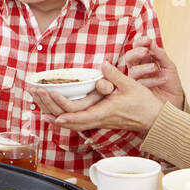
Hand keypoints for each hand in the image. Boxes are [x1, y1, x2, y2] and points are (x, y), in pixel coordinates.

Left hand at [34, 62, 164, 133]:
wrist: (153, 119)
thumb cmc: (143, 104)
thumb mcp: (131, 85)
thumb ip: (115, 75)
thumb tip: (103, 65)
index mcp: (105, 112)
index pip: (81, 116)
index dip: (66, 111)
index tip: (53, 103)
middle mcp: (99, 120)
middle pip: (70, 121)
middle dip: (51, 110)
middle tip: (36, 95)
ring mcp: (97, 122)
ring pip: (71, 124)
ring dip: (53, 115)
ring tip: (38, 104)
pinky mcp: (98, 120)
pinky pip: (77, 123)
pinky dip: (63, 119)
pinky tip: (52, 115)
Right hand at [123, 35, 185, 109]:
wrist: (175, 102)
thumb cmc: (171, 83)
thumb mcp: (169, 66)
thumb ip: (160, 54)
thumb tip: (150, 41)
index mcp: (144, 60)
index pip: (136, 48)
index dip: (140, 42)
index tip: (147, 39)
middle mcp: (137, 69)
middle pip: (129, 58)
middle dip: (136, 53)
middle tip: (146, 52)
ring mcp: (135, 81)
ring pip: (132, 71)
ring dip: (144, 68)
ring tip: (156, 68)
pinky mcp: (136, 92)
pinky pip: (139, 84)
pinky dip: (152, 80)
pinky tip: (163, 79)